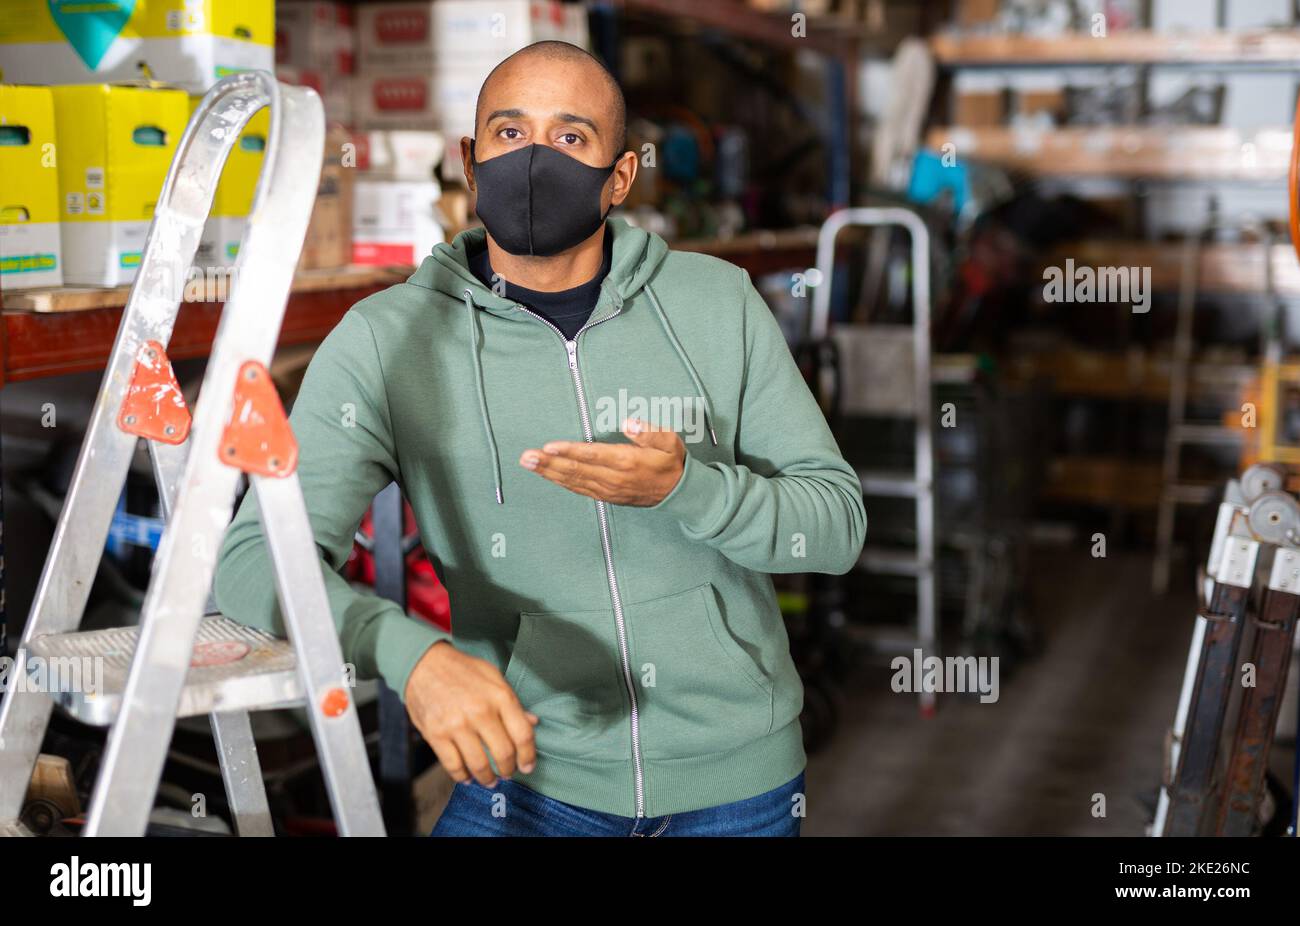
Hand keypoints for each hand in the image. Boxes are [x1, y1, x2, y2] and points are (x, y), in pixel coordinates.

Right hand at [404, 641, 538, 786]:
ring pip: (479, 765)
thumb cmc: (462, 669)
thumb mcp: (493, 676)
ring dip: (488, 778)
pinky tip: (468, 777)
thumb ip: (512, 702)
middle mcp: (480, 712)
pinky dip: (463, 776)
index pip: (523, 735)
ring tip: (490, 779)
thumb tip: (533, 722)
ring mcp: (457, 725)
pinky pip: (453, 766)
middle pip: (503, 754)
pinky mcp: (436, 735)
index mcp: (499, 696)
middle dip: (509, 770)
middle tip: (508, 774)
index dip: (528, 756)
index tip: (528, 766)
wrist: (423, 663)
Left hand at [520, 418, 685, 505]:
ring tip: (529, 464)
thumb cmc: (671, 462)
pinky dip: (561, 482)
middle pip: (576, 470)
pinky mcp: (606, 496)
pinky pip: (579, 489)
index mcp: (626, 461)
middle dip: (549, 463)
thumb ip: (649, 431)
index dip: (569, 451)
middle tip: (527, 457)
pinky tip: (548, 476)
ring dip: (549, 473)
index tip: (549, 447)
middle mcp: (614, 478)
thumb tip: (629, 422)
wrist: (678, 493)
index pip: (592, 455)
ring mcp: (608, 489)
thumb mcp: (669, 441)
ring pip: (573, 481)